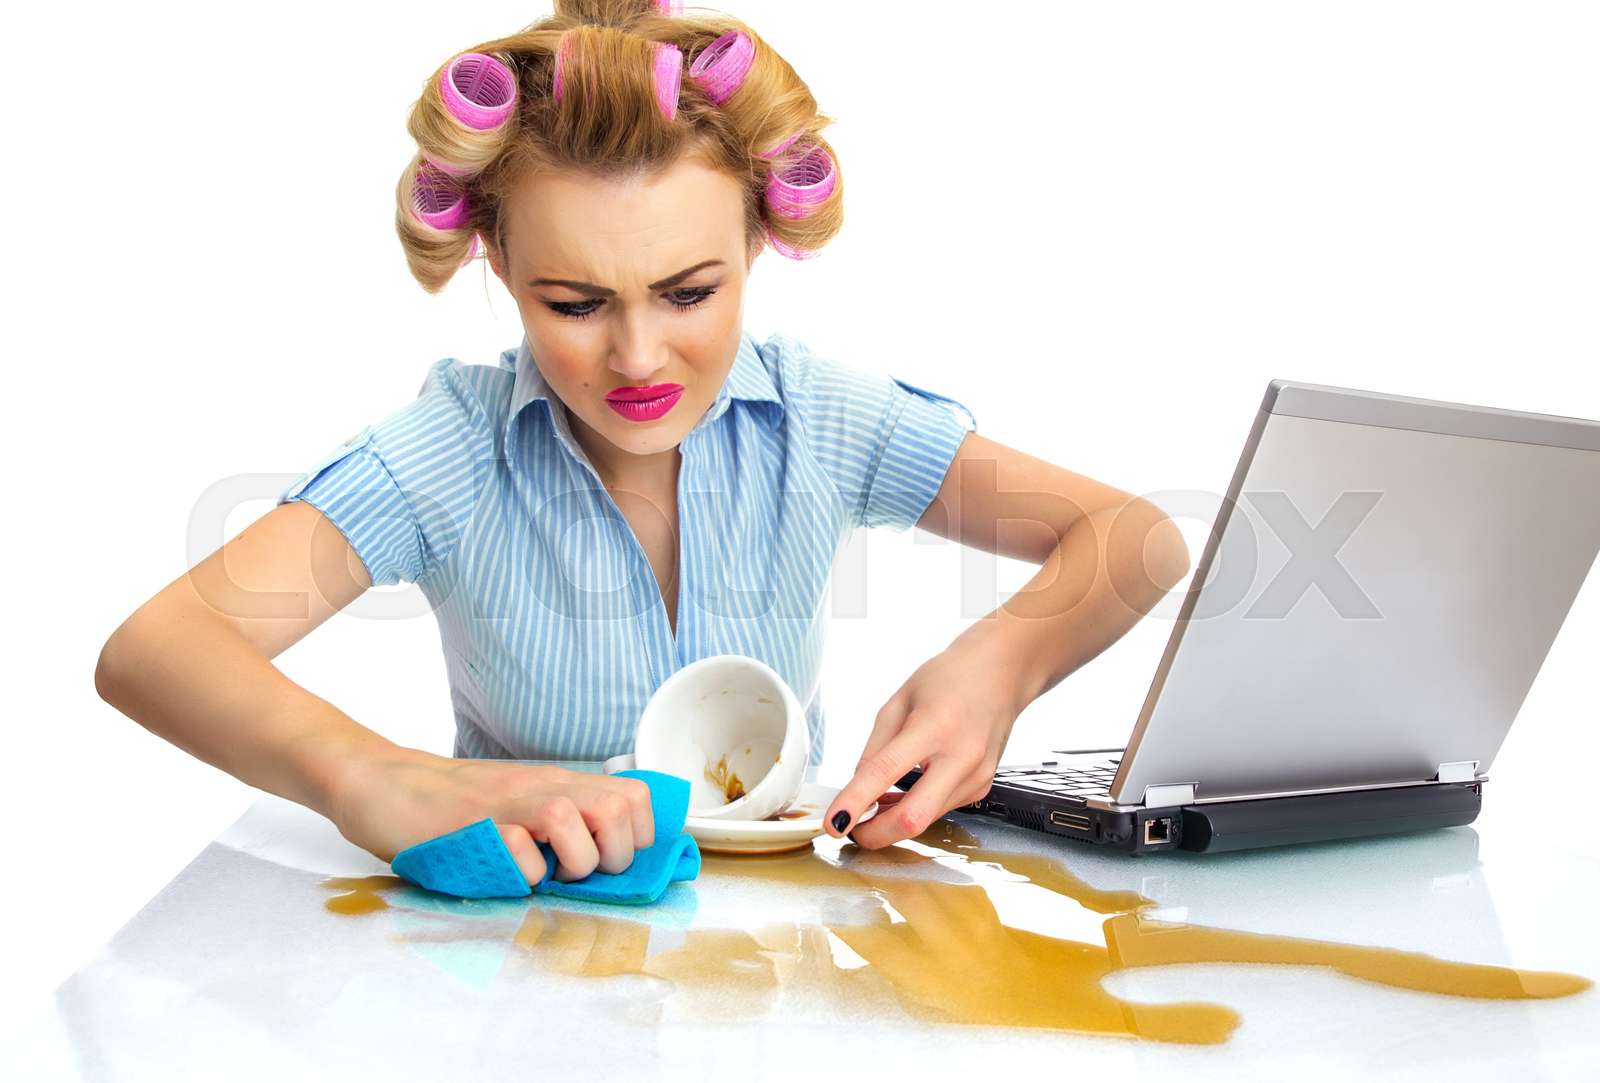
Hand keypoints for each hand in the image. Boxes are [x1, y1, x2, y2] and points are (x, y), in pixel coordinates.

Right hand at [330, 749, 654, 885]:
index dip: (637, 838)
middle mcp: (540, 787)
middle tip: (580, 872)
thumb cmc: (452, 806)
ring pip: (575, 818)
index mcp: (557, 784)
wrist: (383, 784)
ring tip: (548, 874)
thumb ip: (559, 821)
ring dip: (573, 861)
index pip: (635, 798)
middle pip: (619, 807)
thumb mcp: (518, 803)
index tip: (609, 862)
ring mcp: (507, 804)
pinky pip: (518, 847)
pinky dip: (523, 871)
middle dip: (614, 854)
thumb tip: (606, 860)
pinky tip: (508, 874)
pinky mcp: (470, 825)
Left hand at [823, 639, 1024, 847]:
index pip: (885, 772)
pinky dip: (915, 809)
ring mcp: (977, 776)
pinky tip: (904, 796)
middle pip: (913, 817)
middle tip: (852, 830)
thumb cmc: (948, 679)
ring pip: (926, 819)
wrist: (1001, 673)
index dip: (854, 802)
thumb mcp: (899, 701)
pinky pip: (940, 810)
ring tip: (876, 805)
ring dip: (893, 822)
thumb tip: (857, 789)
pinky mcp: (982, 787)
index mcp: (933, 726)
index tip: (833, 823)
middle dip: (875, 834)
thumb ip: (875, 748)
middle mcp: (961, 756)